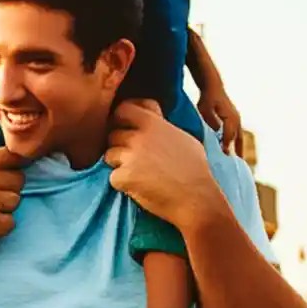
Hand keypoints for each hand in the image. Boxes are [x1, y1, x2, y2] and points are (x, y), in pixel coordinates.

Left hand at [105, 99, 224, 230]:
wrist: (197, 199)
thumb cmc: (194, 169)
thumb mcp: (183, 137)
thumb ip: (161, 124)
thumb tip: (150, 112)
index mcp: (154, 124)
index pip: (123, 109)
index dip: (121, 118)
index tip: (125, 127)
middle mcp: (139, 137)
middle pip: (113, 134)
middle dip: (119, 145)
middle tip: (134, 157)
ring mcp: (130, 157)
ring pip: (109, 154)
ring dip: (119, 164)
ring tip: (140, 174)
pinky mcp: (123, 177)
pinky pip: (112, 176)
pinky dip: (122, 183)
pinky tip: (140, 187)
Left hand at [197, 81, 243, 157]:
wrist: (214, 87)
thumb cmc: (207, 99)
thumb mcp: (205, 109)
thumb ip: (211, 120)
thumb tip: (217, 132)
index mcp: (229, 118)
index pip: (228, 136)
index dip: (226, 146)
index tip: (224, 156)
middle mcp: (236, 119)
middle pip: (237, 138)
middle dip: (236, 151)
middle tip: (236, 164)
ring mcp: (237, 119)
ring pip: (239, 137)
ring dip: (240, 148)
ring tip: (240, 160)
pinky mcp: (235, 119)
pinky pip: (238, 133)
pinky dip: (237, 142)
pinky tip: (235, 149)